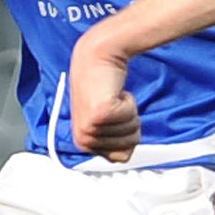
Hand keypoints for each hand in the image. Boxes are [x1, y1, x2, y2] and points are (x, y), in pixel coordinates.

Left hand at [68, 27, 140, 161]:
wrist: (97, 57)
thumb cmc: (101, 86)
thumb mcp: (104, 122)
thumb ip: (112, 142)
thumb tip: (123, 157)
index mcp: (83, 143)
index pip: (121, 157)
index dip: (125, 134)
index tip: (113, 117)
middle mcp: (84, 139)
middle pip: (128, 146)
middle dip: (128, 123)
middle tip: (114, 105)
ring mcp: (90, 128)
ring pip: (131, 132)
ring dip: (128, 111)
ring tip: (112, 98)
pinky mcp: (100, 115)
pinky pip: (131, 117)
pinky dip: (129, 102)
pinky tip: (114, 92)